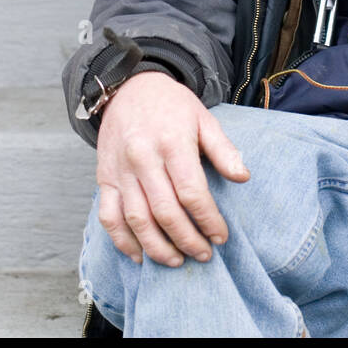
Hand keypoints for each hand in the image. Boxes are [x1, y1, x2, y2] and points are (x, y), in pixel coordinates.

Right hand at [95, 71, 249, 266]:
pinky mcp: (103, 177)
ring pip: (137, 220)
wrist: (128, 86)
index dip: (208, 220)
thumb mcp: (203, 118)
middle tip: (203, 255)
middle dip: (187, 240)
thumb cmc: (171, 106)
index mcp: (171, 143)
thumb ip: (223, 149)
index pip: (192, 193)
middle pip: (165, 212)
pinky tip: (140, 256)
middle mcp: (143, 158)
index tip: (221, 237)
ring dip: (158, 247)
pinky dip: (122, 241)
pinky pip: (109, 216)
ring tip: (177, 261)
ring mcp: (120, 170)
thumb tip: (243, 177)